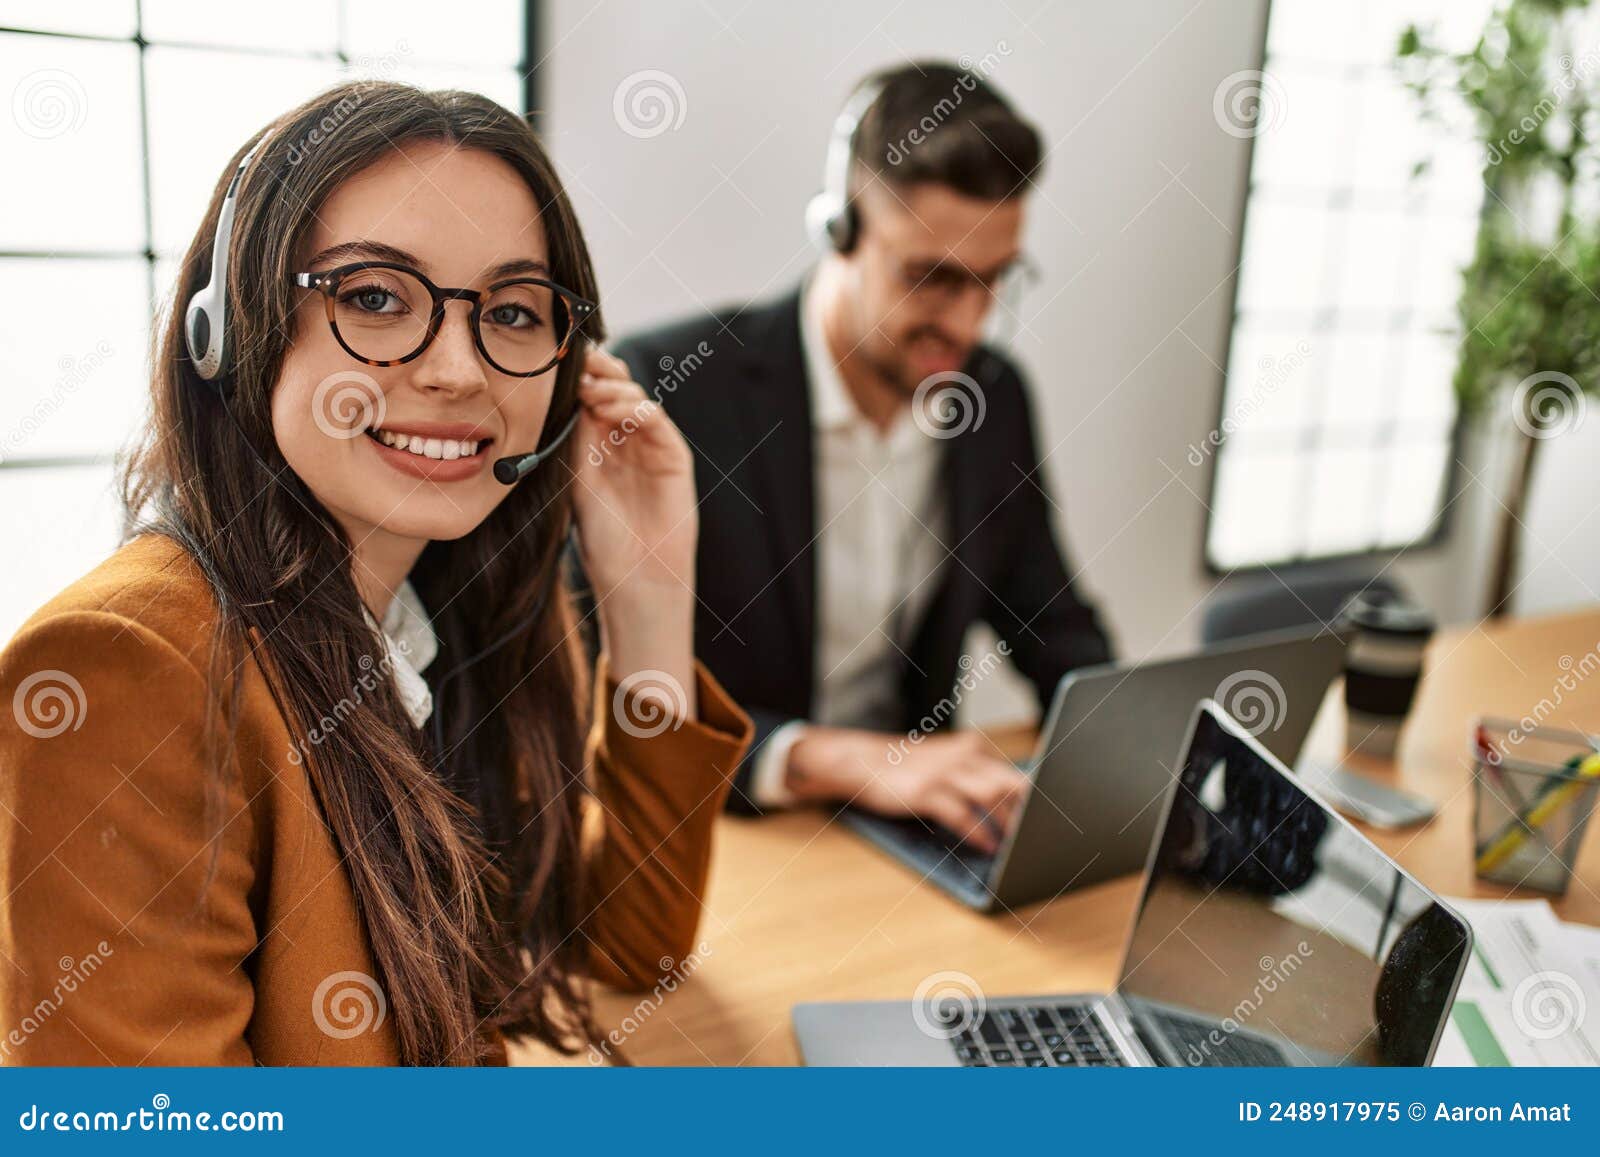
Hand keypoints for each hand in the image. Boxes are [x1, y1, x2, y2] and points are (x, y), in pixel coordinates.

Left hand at [569, 347, 696, 711]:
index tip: (557, 363)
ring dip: (613, 388)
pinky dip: (635, 407)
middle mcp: (626, 440)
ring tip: (591, 390)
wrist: (635, 575)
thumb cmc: (603, 538)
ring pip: (635, 398)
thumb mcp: (577, 480)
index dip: (578, 376)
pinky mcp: (673, 456)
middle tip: (578, 362)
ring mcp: (652, 446)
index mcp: (599, 444)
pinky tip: (614, 408)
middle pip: (615, 388)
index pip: (590, 396)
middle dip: (598, 370)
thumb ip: (574, 438)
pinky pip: (656, 420)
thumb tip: (560, 394)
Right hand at [785, 728, 1027, 852]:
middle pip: (1011, 783)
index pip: (1015, 773)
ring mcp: (944, 772)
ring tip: (1017, 846)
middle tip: (1040, 838)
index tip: (1049, 822)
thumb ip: (978, 776)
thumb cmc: (909, 768)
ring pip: (991, 796)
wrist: (863, 762)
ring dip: (1008, 825)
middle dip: (1028, 814)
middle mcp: (963, 755)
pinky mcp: (926, 791)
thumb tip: (1015, 806)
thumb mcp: (948, 762)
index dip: (1036, 800)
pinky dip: (979, 833)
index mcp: (974, 748)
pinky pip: (962, 814)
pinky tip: (987, 847)